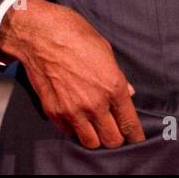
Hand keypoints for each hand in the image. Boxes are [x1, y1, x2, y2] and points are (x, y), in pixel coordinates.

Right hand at [0, 0, 141, 148]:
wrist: (41, 35)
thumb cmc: (76, 36)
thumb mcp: (106, 51)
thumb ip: (119, 78)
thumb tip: (128, 94)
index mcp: (113, 87)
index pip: (129, 124)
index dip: (135, 136)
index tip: (137, 140)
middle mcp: (95, 104)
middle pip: (112, 140)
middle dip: (116, 139)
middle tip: (116, 131)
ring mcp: (73, 111)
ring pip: (90, 143)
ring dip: (96, 138)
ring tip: (96, 128)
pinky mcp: (54, 112)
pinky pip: (69, 132)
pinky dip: (75, 130)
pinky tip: (77, 119)